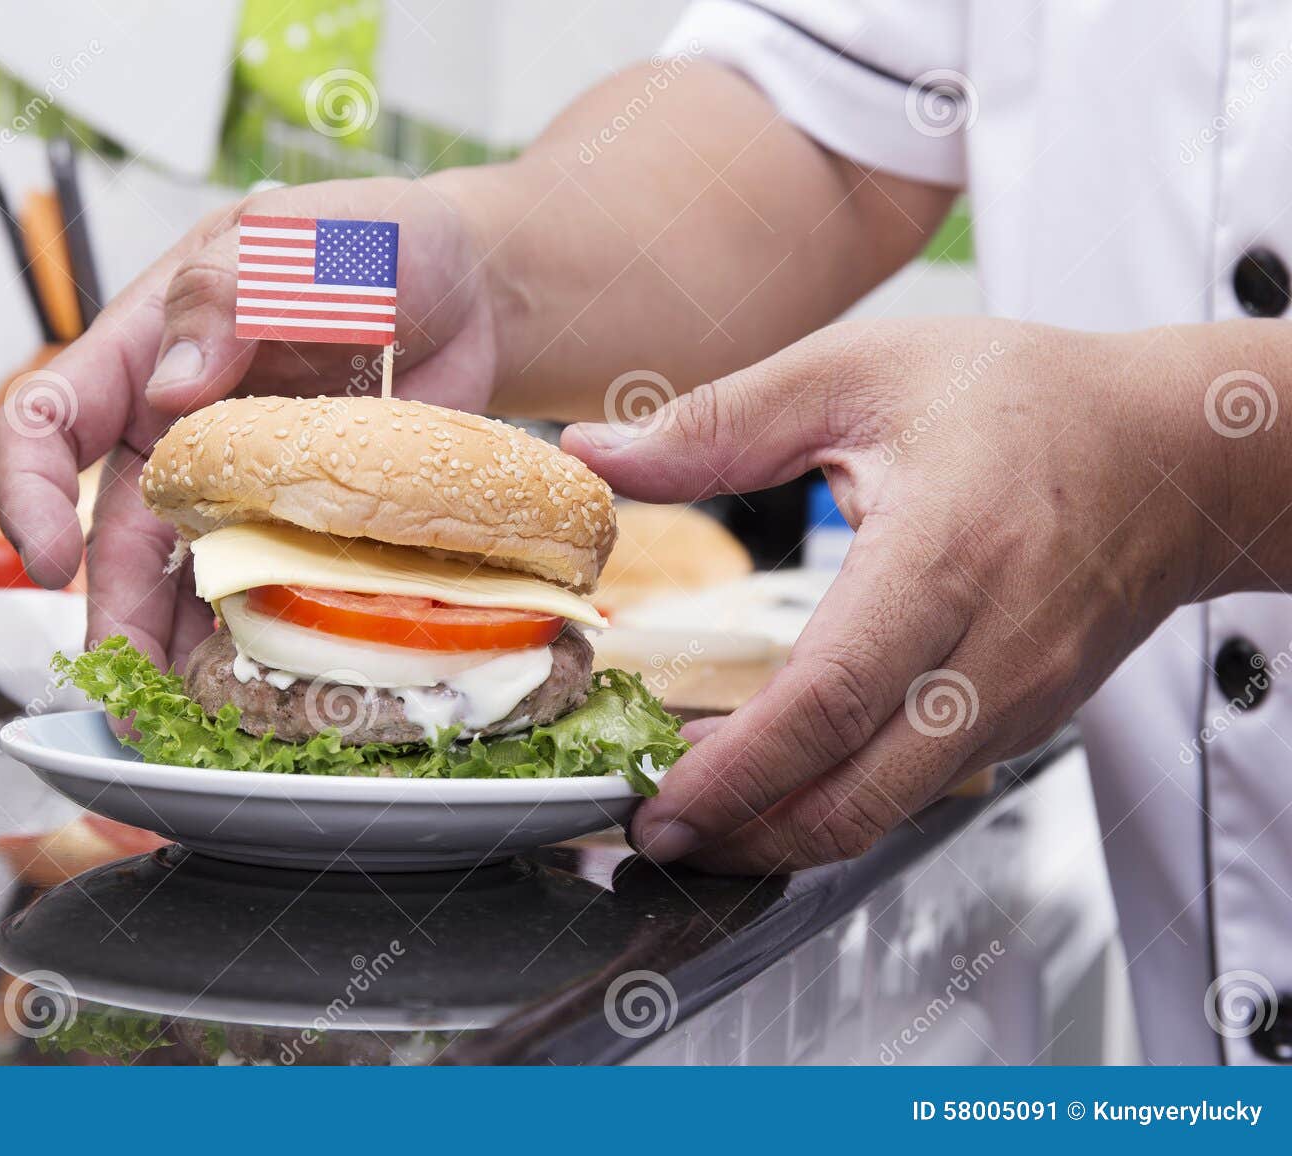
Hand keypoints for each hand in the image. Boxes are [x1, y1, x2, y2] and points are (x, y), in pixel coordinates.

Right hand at [0, 176, 495, 666]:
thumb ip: (232, 294)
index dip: (23, 489)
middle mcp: (176, 434)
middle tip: (129, 698)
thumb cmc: (374, 242)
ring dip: (178, 657)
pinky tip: (269, 694)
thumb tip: (171, 387)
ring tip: (188, 727)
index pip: (46, 420)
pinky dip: (263, 645)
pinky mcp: (301, 528)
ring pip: (186, 585)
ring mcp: (238, 490)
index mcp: (145, 353)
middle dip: (111, 619)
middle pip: (114, 538)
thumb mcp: (302, 238)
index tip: (44, 556)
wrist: (468, 290)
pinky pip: (270, 595)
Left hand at [563, 317, 1236, 872]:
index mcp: (942, 554)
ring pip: (888, 811)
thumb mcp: (862, 370)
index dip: (738, 769)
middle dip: (747, 834)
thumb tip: (595, 455)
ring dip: (786, 830)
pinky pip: (919, 789)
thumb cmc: (1026, 399)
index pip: (831, 697)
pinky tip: (779, 776)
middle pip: (859, 793)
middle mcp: (990, 649)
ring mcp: (1016, 699)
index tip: (658, 800)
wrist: (1175, 453)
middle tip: (656, 831)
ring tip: (700, 811)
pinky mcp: (1024, 722)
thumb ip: (719, 420)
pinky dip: (840, 802)